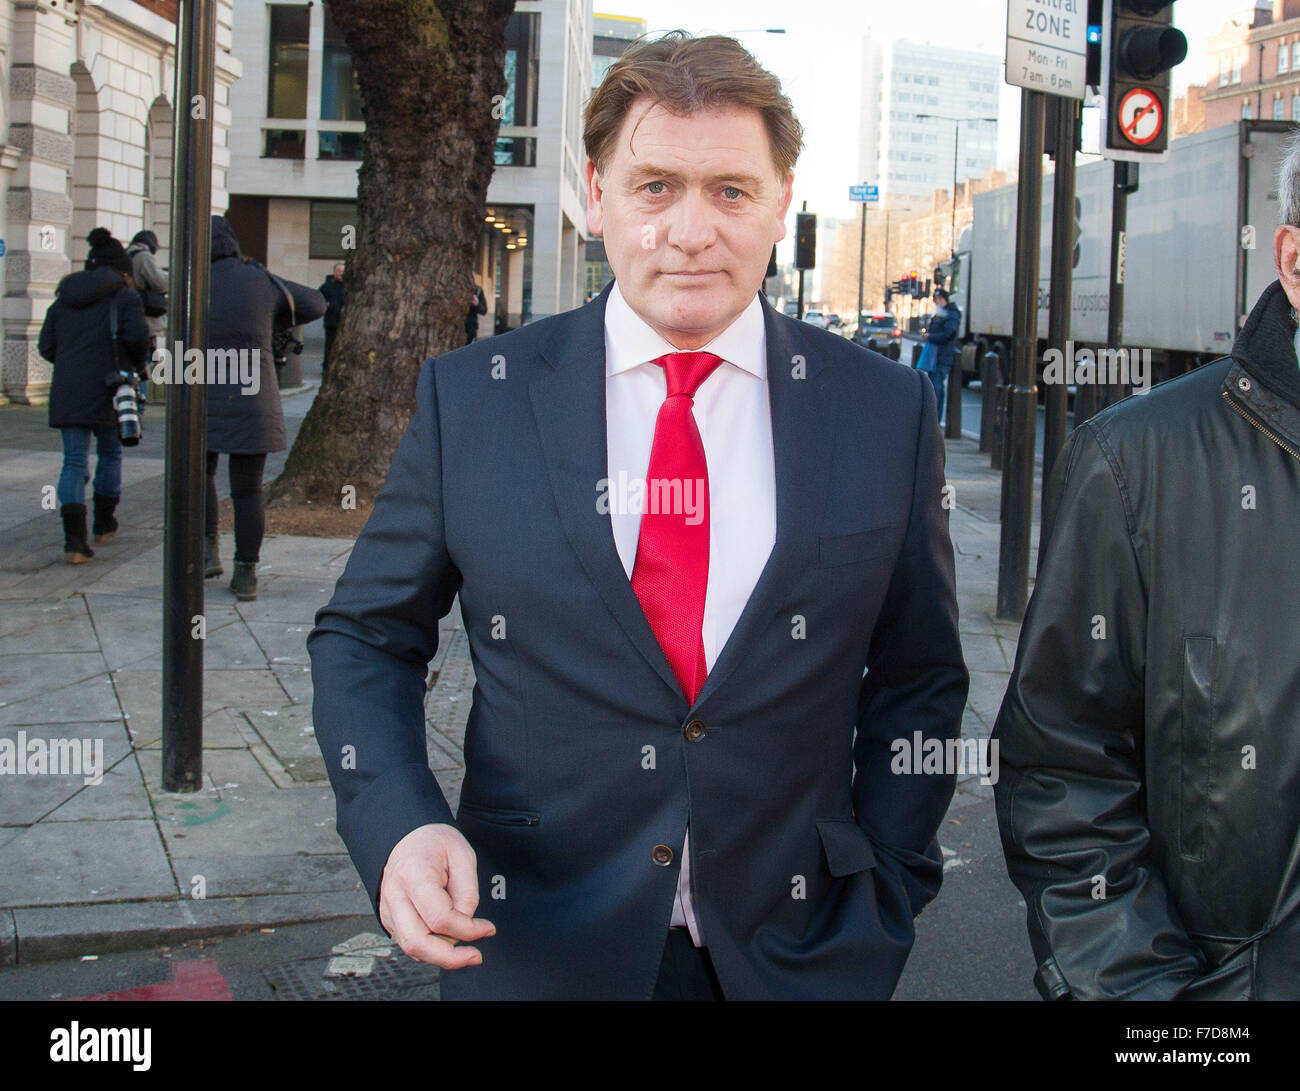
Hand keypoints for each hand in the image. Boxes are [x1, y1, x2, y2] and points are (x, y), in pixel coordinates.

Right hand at [378, 822, 495, 968]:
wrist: (407, 837)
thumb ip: (468, 892)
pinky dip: (431, 949)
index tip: (487, 928)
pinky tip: (449, 939)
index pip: (440, 917)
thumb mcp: (463, 856)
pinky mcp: (389, 919)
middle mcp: (394, 895)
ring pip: (411, 949)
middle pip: (417, 943)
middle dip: (450, 958)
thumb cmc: (436, 843)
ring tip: (465, 950)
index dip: (468, 929)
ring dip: (441, 956)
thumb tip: (467, 924)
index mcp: (413, 874)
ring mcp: (388, 910)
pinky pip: (410, 944)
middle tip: (475, 956)